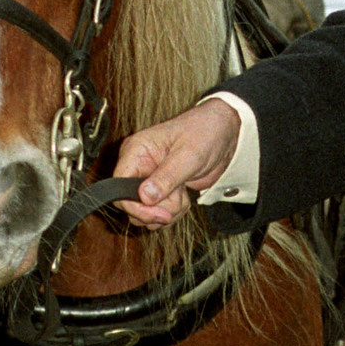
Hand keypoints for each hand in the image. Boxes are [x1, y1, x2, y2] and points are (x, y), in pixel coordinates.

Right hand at [112, 96, 242, 228]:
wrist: (225, 134)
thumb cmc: (205, 131)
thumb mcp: (188, 155)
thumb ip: (166, 177)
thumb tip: (145, 197)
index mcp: (136, 151)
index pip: (119, 185)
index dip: (135, 205)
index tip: (158, 214)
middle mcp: (138, 166)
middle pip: (130, 203)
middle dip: (154, 211)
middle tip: (176, 205)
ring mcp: (149, 179)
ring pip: (144, 211)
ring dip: (166, 212)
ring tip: (183, 197)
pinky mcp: (162, 189)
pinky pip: (157, 211)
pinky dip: (173, 212)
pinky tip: (184, 198)